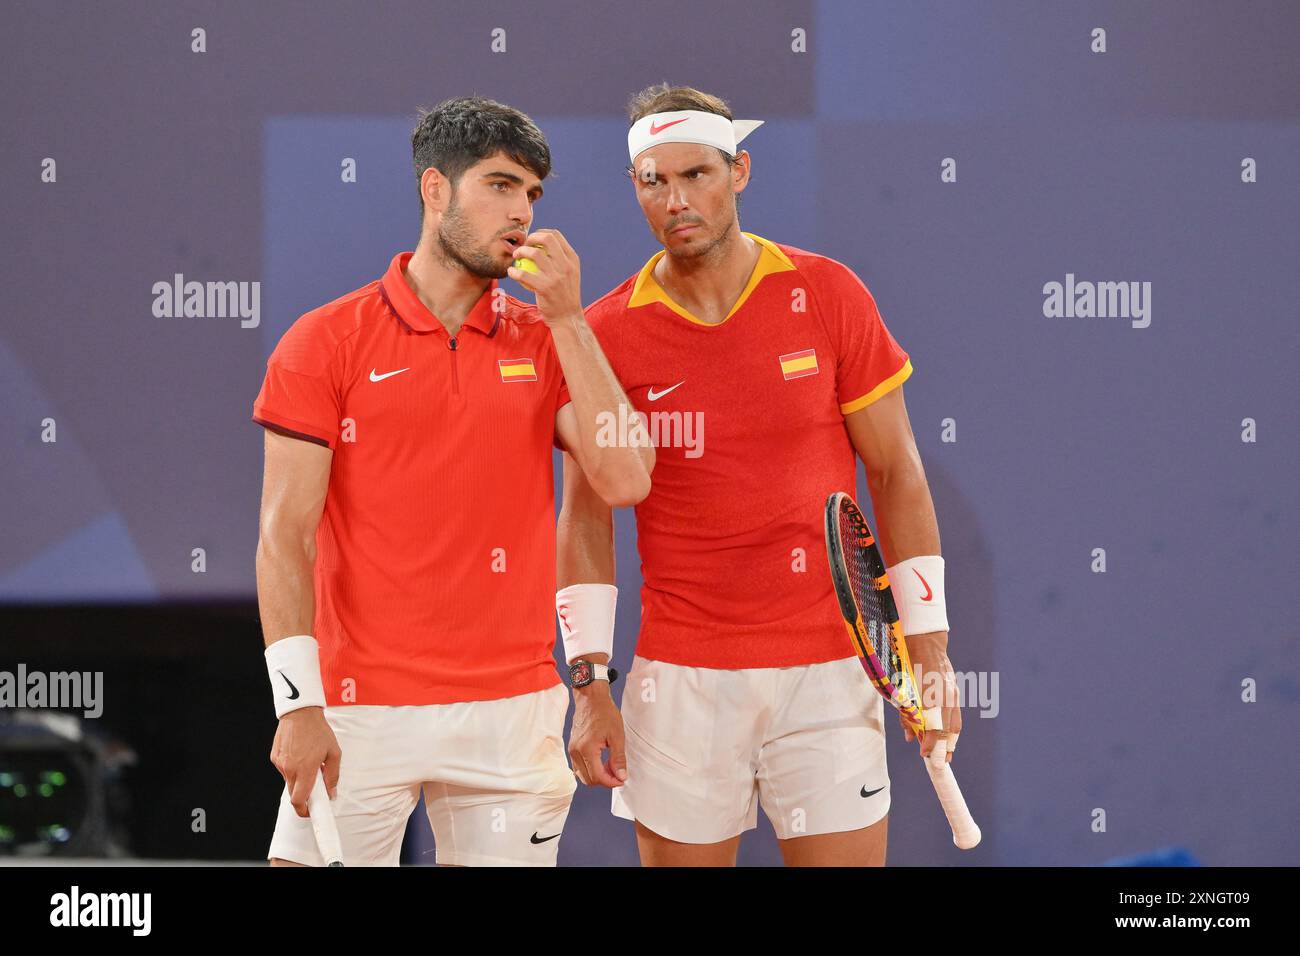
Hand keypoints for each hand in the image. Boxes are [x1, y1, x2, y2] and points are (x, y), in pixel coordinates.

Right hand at [270, 706, 340, 817]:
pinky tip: (300, 755)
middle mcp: (289, 769)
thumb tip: (331, 793)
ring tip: (309, 763)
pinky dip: (292, 768)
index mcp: (305, 769)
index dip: (304, 810)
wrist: (300, 713)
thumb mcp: (334, 753)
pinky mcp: (275, 757)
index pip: (299, 800)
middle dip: (304, 796)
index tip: (311, 812)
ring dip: (299, 779)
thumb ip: (333, 775)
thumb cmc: (319, 731)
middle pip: (293, 794)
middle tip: (316, 788)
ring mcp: (280, 763)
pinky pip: (284, 770)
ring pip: (289, 781)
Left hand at [506, 228, 582, 324]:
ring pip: (534, 254)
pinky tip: (511, 272)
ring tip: (516, 257)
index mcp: (572, 259)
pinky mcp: (545, 288)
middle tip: (523, 246)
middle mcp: (566, 265)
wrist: (568, 317)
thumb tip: (542, 245)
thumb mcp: (570, 274)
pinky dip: (514, 271)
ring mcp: (556, 277)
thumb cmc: (565, 295)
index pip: (556, 235)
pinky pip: (524, 274)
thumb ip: (560, 260)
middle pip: (546, 239)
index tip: (532, 240)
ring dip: (520, 252)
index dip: (540, 233)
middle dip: (531, 238)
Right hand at [568, 683, 626, 787]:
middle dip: (605, 781)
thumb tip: (621, 777)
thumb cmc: (605, 713)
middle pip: (588, 779)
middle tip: (618, 773)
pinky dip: (591, 769)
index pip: (597, 777)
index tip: (622, 779)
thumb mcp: (617, 735)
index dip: (611, 782)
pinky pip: (579, 767)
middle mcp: (576, 752)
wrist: (591, 698)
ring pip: (583, 775)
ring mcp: (572, 750)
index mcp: (587, 749)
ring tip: (611, 767)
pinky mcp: (572, 747)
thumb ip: (618, 759)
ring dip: (597, 776)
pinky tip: (602, 762)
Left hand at [900, 631, 961, 763]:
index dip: (930, 744)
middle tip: (938, 761)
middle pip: (949, 730)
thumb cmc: (910, 665)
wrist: (926, 644)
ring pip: (956, 725)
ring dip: (950, 741)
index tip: (923, 754)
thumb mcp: (903, 690)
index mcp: (932, 697)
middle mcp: (946, 697)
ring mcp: (953, 694)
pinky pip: (956, 715)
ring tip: (945, 753)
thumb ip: (906, 713)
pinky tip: (947, 735)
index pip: (935, 728)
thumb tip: (909, 737)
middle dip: (944, 748)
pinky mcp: (955, 692)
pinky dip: (952, 728)